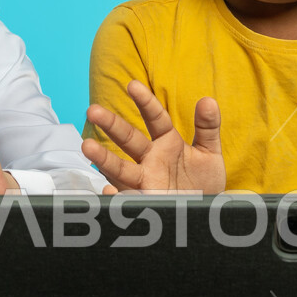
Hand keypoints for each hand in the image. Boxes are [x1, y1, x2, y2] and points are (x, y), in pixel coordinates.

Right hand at [81, 80, 224, 193]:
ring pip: (121, 169)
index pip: (155, 118)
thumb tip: (208, 101)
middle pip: (129, 139)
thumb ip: (208, 128)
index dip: (144, 102)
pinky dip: (115, 196)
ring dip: (104, 159)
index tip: (133, 85)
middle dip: (111, 125)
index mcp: (167, 142)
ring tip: (87, 147)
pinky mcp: (144, 202)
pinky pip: (126, 199)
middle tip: (93, 111)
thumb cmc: (203, 181)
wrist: (205, 211)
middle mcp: (151, 159)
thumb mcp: (209, 153)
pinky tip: (107, 191)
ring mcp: (145, 181)